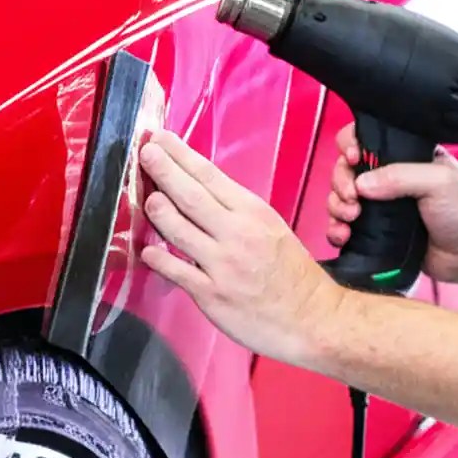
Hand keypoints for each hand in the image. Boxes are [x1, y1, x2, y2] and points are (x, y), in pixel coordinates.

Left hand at [138, 130, 343, 366]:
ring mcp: (221, 265)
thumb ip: (235, 212)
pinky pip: (178, 272)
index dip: (181, 155)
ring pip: (179, 230)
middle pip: (190, 196)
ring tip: (145, 196)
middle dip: (164, 170)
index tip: (161, 139)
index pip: (210, 176)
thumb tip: (196, 192)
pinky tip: (146, 249)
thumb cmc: (291, 272)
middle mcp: (236, 233)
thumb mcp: (270, 228)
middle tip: (145, 152)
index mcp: (252, 213)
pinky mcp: (211, 295)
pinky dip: (159, 259)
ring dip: (159, 211)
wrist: (312, 319)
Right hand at [327, 124, 457, 282]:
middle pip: (345, 170)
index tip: (353, 159)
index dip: (350, 146)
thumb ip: (400, 176)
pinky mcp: (372, 232)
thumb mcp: (438, 181)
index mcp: (403, 156)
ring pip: (339, 198)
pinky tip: (343, 236)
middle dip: (341, 182)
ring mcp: (377, 206)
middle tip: (353, 198)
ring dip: (336, 206)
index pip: (365, 139)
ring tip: (351, 218)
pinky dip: (335, 230)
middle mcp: (386, 178)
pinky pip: (342, 226)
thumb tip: (361, 184)